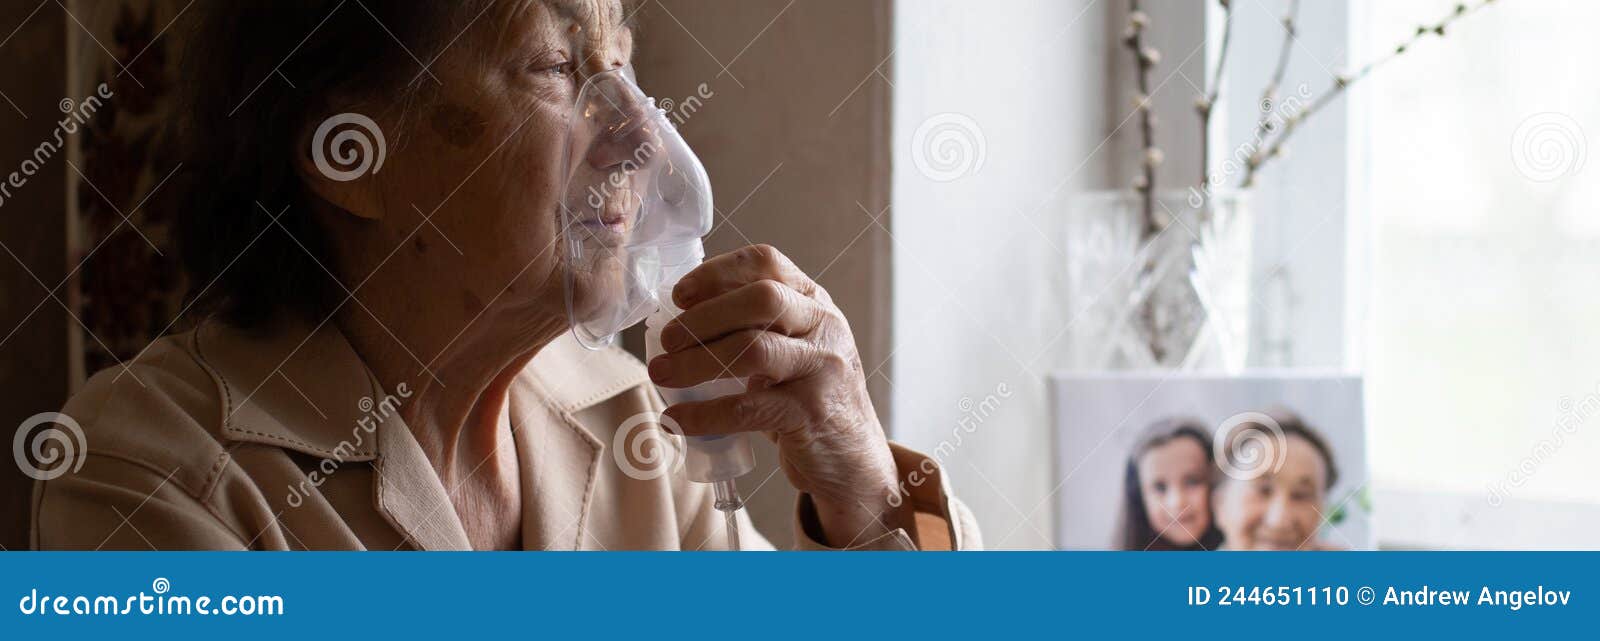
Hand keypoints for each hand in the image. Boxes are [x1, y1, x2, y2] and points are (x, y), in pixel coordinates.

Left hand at [647, 244, 912, 546]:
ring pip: (754, 350)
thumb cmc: (808, 394)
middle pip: (761, 300)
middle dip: (704, 317)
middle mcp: (824, 325)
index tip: (679, 295)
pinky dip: (705, 415)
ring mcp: (823, 368)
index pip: (766, 263)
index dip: (717, 272)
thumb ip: (754, 326)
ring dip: (695, 362)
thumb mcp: (794, 346)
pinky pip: (749, 408)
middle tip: (667, 340)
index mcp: (814, 300)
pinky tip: (677, 419)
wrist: (853, 455)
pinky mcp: (812, 412)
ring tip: (661, 374)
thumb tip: (677, 321)